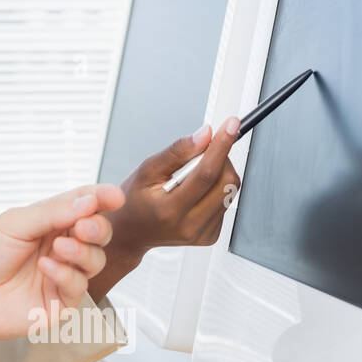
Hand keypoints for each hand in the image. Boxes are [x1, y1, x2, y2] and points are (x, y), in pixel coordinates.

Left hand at [0, 183, 124, 361]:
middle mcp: (60, 248)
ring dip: (82, 251)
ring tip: (59, 247)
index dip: (101, 199)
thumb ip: (53, 212)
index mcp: (50, 223)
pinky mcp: (61, 303)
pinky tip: (46, 268)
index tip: (115, 196)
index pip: (84, 206)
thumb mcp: (15, 223)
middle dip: (97, 227)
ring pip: (95, 260)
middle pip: (98, 234)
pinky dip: (66, 275)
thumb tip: (88, 200)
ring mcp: (62, 276)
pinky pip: (79, 286)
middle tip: (84, 226)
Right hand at [87, 117, 240, 303]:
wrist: (131, 233)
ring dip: (219, 173)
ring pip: (230, 191)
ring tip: (194, 175)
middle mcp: (188, 226)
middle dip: (221, 158)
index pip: (206, 174)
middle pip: (225, 182)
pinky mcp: (210, 236)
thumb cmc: (134, 201)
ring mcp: (202, 234)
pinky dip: (216, 189)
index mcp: (169, 210)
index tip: (231, 125)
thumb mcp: (147, 170)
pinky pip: (226, 203)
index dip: (221, 146)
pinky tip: (196, 192)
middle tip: (204, 152)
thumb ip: (178, 151)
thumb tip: (205, 135)